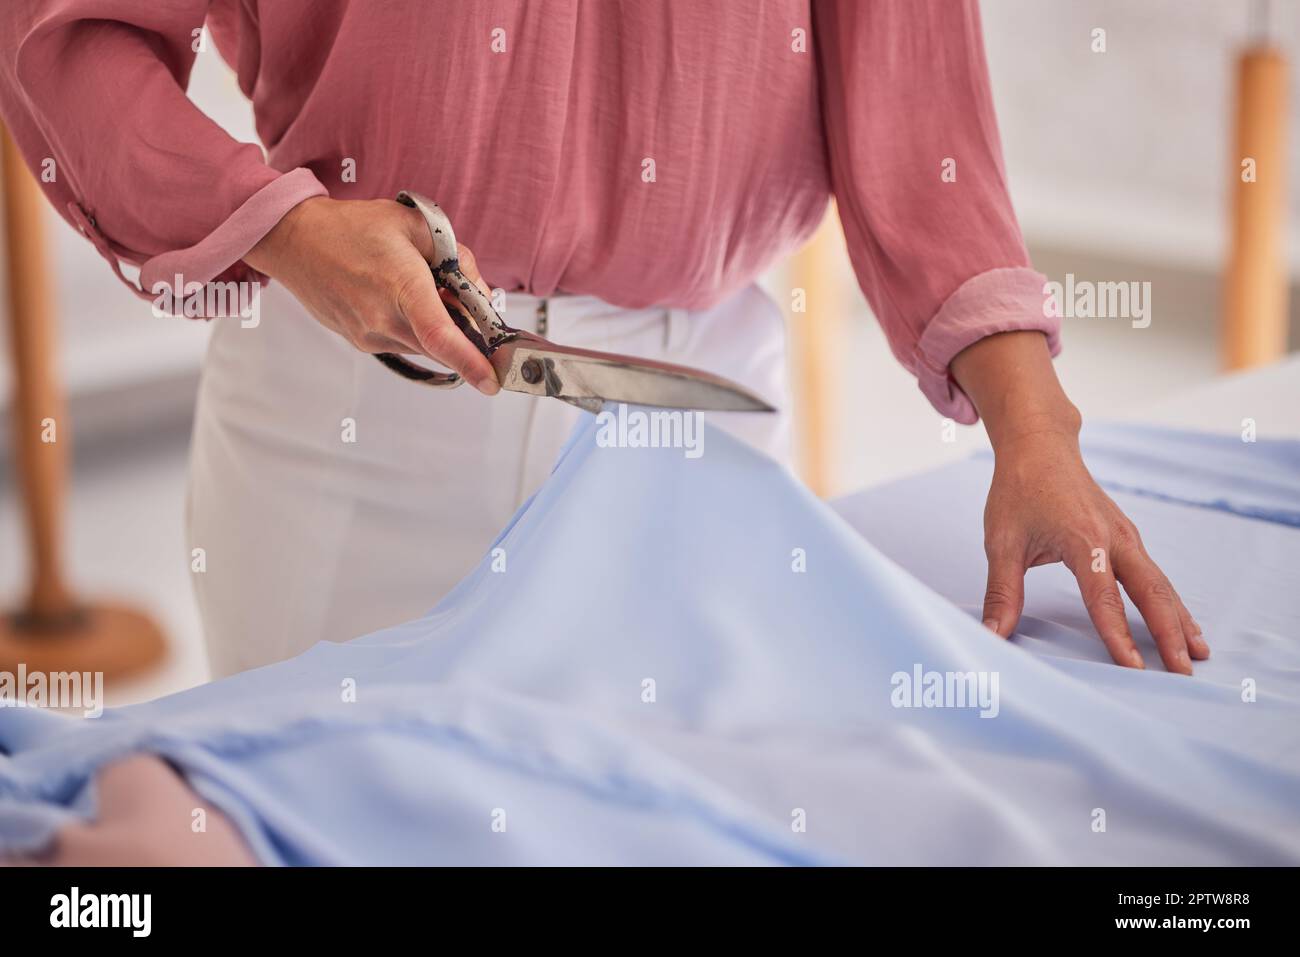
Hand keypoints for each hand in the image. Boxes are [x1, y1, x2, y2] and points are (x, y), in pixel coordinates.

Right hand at [244, 196, 498, 393]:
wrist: (295, 240)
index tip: (491, 381)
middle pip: (441, 347)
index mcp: (401, 285)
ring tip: (421, 291)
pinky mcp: (361, 342)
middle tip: (465, 307)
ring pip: (424, 347)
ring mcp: (369, 336)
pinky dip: (415, 329)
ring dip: (437, 330)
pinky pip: (404, 343)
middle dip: (464, 337)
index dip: (471, 363)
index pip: (441, 336)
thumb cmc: (353, 228)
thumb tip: (481, 295)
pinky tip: (401, 300)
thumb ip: (459, 259)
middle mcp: (382, 318)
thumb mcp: (417, 225)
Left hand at [980, 429, 1208, 672]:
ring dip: (1179, 619)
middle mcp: (1114, 537)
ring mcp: (1126, 535)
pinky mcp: (1128, 536)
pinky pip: (1155, 574)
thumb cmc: (1018, 491)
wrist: (1039, 446)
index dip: (1118, 634)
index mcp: (1083, 540)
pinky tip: (1182, 624)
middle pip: (1150, 592)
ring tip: (1197, 656)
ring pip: (1160, 584)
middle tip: (1183, 673)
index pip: (1103, 597)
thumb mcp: (1001, 542)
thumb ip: (1001, 592)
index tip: (1134, 667)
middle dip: (1169, 633)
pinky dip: (1171, 601)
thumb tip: (993, 634)